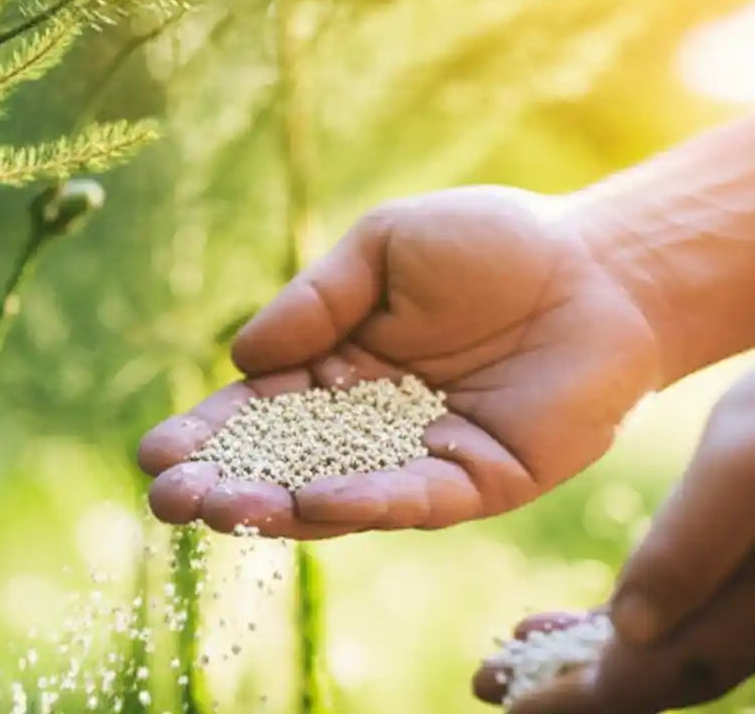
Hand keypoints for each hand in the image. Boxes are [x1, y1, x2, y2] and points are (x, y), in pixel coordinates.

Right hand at [137, 186, 661, 537]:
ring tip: (222, 508)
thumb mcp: (384, 248)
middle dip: (223, 485)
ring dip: (278, 507)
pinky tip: (314, 501)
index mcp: (335, 369)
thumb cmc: (491, 244)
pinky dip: (365, 502)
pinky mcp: (478, 482)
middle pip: (281, 466)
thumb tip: (241, 359)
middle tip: (170, 501)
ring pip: (336, 496)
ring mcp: (420, 460)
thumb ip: (315, 301)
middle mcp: (368, 426)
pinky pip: (415, 499)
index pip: (255, 413)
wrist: (601, 266)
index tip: (153, 453)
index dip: (204, 434)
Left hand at [475, 316, 754, 712]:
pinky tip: (589, 614)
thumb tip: (630, 630)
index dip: (577, 699)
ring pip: (666, 655)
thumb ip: (694, 549)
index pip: (651, 678)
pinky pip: (687, 620)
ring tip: (517, 651)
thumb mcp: (747, 466)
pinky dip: (627, 627)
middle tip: (487, 682)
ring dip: (590, 661)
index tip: (508, 706)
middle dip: (568, 690)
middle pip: (653, 682)